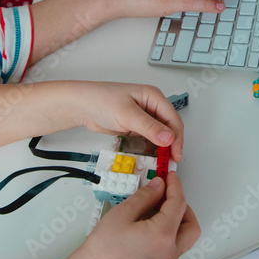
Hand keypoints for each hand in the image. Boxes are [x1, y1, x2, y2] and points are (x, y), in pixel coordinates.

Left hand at [70, 81, 184, 159]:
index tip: (175, 153)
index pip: (173, 119)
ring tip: (161, 161)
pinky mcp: (135, 126)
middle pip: (169, 127)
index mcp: (153, 96)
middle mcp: (151, 105)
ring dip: (161, 147)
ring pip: (160, 134)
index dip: (177, 137)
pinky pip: (148, 138)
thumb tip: (168, 137)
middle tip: (170, 160)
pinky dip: (151, 148)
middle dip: (171, 144)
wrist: (82, 106)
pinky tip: (150, 156)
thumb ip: (149, 127)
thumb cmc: (101, 100)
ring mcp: (143, 116)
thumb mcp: (127, 114)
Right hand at [70, 171, 199, 258]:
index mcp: (163, 235)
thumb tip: (158, 187)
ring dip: (177, 221)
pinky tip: (148, 226)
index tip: (170, 176)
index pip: (178, 204)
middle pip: (191, 225)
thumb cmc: (102, 250)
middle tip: (167, 195)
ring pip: (184, 238)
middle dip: (183, 206)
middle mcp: (169, 251)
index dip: (175, 186)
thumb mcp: (122, 214)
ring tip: (156, 210)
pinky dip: (168, 233)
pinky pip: (172, 248)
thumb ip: (145, 197)